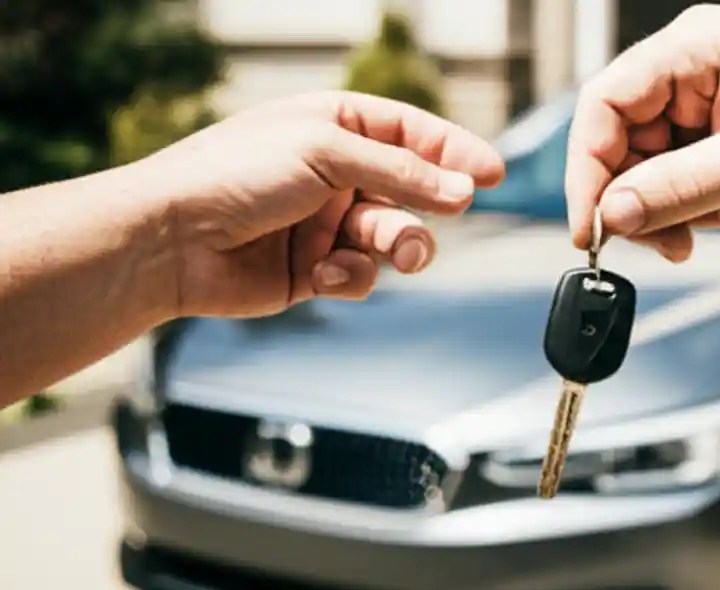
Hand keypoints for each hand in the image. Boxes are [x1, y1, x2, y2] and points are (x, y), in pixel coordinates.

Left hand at [132, 91, 504, 316]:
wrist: (172, 242)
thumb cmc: (233, 175)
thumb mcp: (326, 154)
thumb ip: (401, 173)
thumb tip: (464, 191)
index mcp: (335, 125)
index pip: (412, 133)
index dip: (455, 152)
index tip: (492, 174)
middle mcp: (335, 173)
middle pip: (413, 190)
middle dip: (431, 206)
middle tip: (452, 214)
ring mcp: (326, 223)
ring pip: (394, 237)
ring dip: (397, 243)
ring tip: (390, 250)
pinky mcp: (315, 269)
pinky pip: (360, 276)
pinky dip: (350, 277)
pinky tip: (320, 273)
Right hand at [566, 4, 719, 260]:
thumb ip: (685, 187)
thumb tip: (617, 213)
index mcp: (694, 47)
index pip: (605, 106)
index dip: (589, 170)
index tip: (592, 227)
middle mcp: (694, 68)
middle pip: (625, 143)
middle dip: (646, 200)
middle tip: (669, 242)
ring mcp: (710, 99)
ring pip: (657, 167)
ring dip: (684, 207)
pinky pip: (690, 174)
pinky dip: (709, 203)